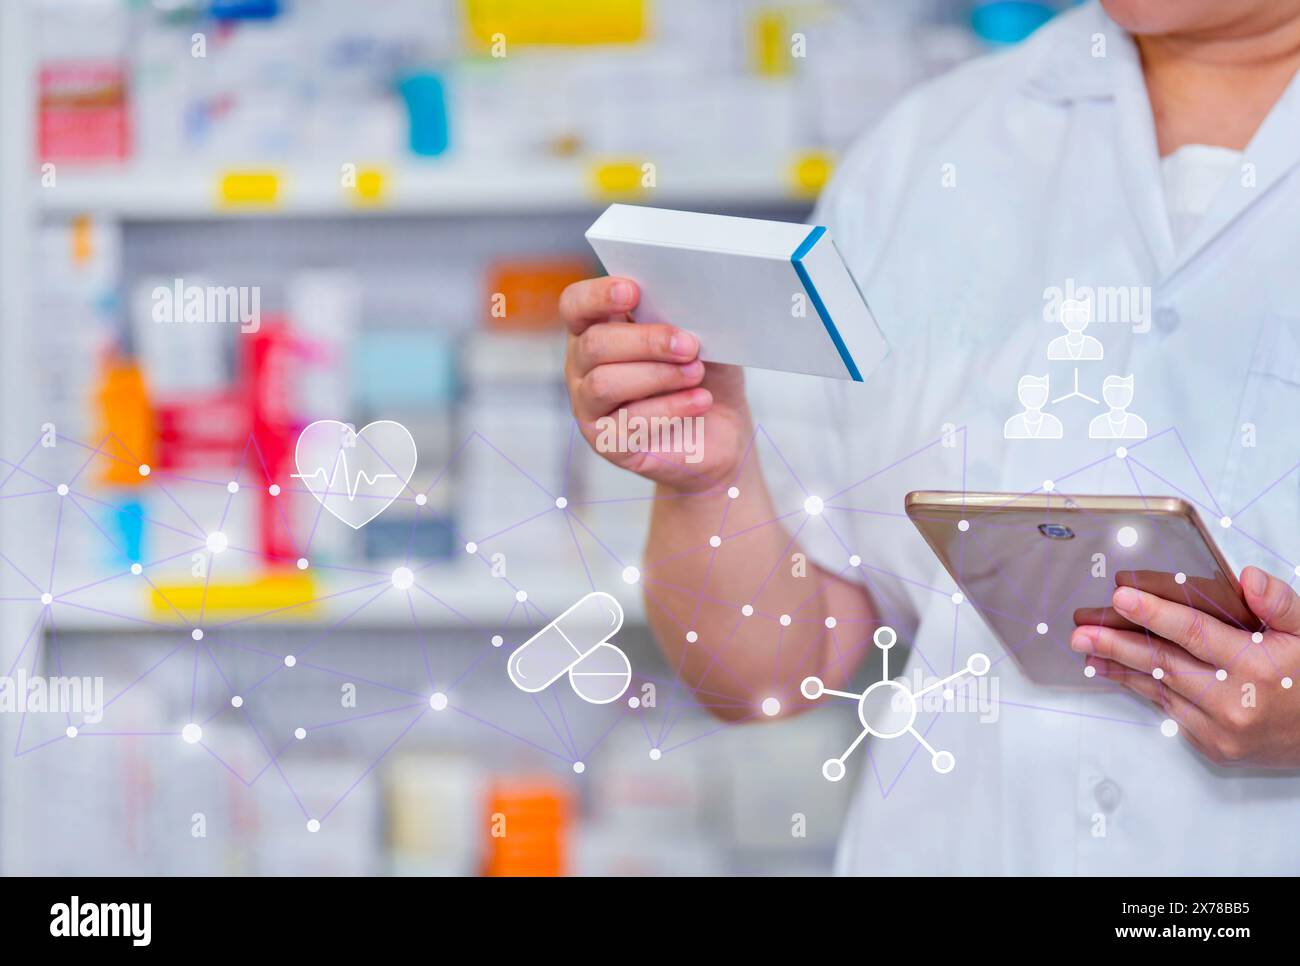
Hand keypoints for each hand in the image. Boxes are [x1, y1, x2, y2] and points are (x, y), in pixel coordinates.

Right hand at [560, 276, 751, 492]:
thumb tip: (680, 300)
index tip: (633, 292)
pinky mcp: (607, 442)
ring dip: (658, 375)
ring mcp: (589, 406)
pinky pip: (629, 422)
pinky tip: (699, 401)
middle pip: (594, 344)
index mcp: (597, 328)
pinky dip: (670, 408)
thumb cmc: (703, 374)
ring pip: (605, 383)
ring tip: (697, 373)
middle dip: (646, 341)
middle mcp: (583, 367)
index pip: (576, 305)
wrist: (721, 430)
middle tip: (689, 345)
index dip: (597, 296)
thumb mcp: (697, 336)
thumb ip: (678, 315)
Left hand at [1071, 566, 1299, 766]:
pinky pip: (1169, 709)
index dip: (1155, 613)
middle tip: (1083, 630)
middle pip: (1165, 663)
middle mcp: (1233, 700)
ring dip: (1120, 667)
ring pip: (1160, 688)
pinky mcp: (1211, 745)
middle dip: (1118, 643)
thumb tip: (1248, 578)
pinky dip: (1143, 688)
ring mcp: (1220, 729)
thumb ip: (1279, 603)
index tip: (1122, 597)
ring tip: (1088, 650)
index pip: (1195, 633)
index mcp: (1256, 666)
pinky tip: (1119, 672)